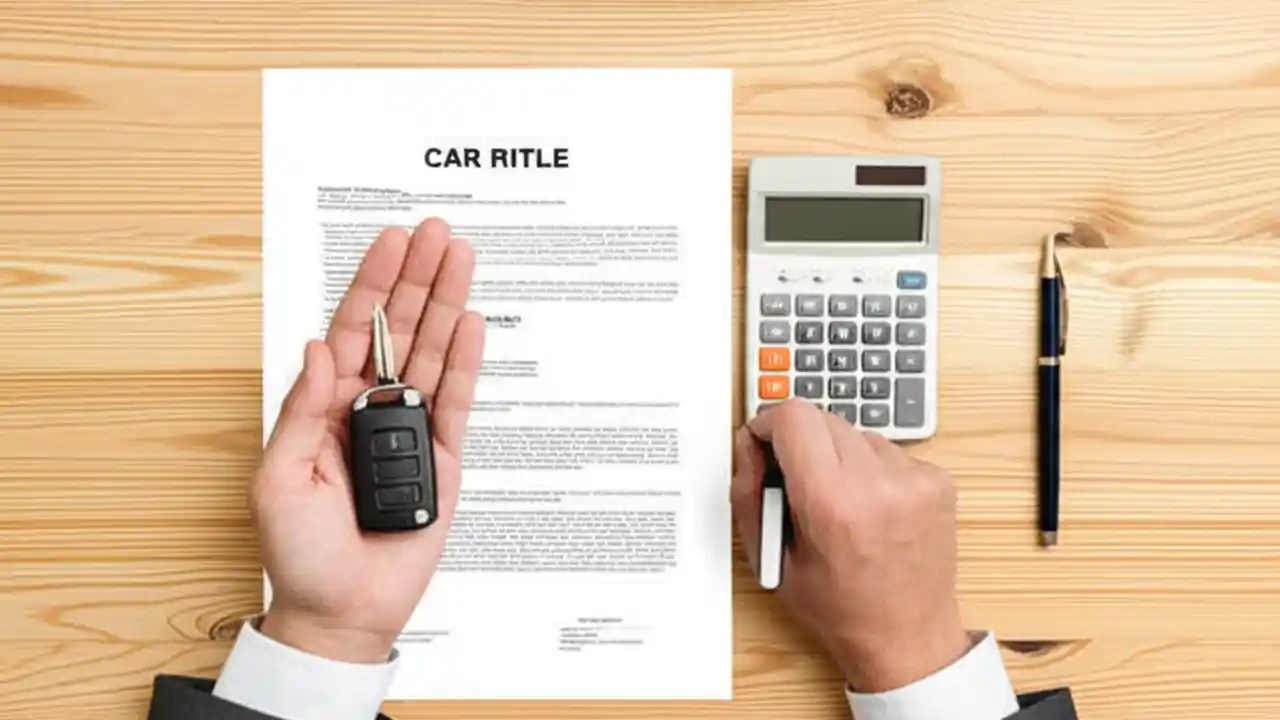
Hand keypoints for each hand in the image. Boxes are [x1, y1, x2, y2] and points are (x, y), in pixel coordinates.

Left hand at [252, 218, 484, 663]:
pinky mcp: (445, 459)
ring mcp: (411, 430)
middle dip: (419, 277)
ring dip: (448, 304)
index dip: (373, 283)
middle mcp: (371, 408)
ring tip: (462, 259)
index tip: (391, 242)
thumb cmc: (299, 552)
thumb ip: (300, 410)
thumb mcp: (279, 478)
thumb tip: (317, 349)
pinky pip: (460, 403)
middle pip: (402, 329)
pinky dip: (468, 363)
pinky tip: (472, 324)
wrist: (341, 610)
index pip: (355, 330)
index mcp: (326, 405)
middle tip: (437, 232)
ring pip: (435, 355)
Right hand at [731, 400, 969, 691]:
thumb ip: (749, 493)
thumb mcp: (772, 557)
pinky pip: (890, 452)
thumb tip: (749, 444)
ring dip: (839, 455)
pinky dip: (873, 470)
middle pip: (822, 418)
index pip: (793, 416)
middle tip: (799, 482)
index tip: (765, 441)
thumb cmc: (840, 608)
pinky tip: (872, 508)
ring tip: (840, 503)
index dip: (769, 423)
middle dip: (802, 442)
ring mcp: (914, 480)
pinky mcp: (938, 481)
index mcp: (832, 502)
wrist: (907, 639)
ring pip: (857, 433)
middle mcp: (878, 483)